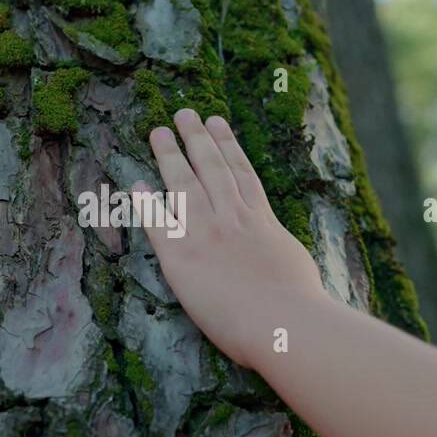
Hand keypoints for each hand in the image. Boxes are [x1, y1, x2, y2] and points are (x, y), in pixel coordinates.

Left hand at [132, 108, 326, 369]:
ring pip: (183, 184)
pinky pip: (158, 224)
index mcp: (261, 220)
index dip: (227, 145)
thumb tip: (273, 247)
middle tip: (184, 113)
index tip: (218, 122)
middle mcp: (232, 218)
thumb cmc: (300, 304)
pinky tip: (136, 186)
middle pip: (210, 168)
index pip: (241, 173)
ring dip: (169, 156)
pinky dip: (146, 204)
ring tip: (159, 132)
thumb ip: (276, 249)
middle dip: (196, 138)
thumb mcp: (294, 264)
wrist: (286, 323)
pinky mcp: (182, 257)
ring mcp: (206, 234)